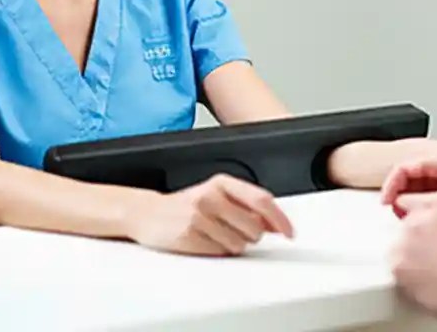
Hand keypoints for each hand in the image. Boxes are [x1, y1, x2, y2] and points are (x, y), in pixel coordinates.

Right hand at [126, 174, 294, 255]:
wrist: (147, 213)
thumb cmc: (185, 205)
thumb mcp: (216, 195)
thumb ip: (246, 206)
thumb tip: (276, 223)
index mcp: (222, 182)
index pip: (261, 199)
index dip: (279, 219)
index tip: (289, 232)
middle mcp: (211, 196)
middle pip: (254, 227)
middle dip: (251, 236)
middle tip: (235, 231)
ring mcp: (199, 216)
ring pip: (239, 244)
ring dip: (233, 245)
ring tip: (215, 235)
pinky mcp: (189, 236)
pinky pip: (219, 253)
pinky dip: (217, 251)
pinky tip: (204, 241)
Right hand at [380, 153, 436, 223]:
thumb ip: (421, 204)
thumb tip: (402, 206)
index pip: (404, 167)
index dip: (391, 186)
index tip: (386, 203)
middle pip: (415, 173)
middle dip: (403, 193)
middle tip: (399, 212)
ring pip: (428, 182)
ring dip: (419, 198)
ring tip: (416, 216)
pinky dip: (434, 201)